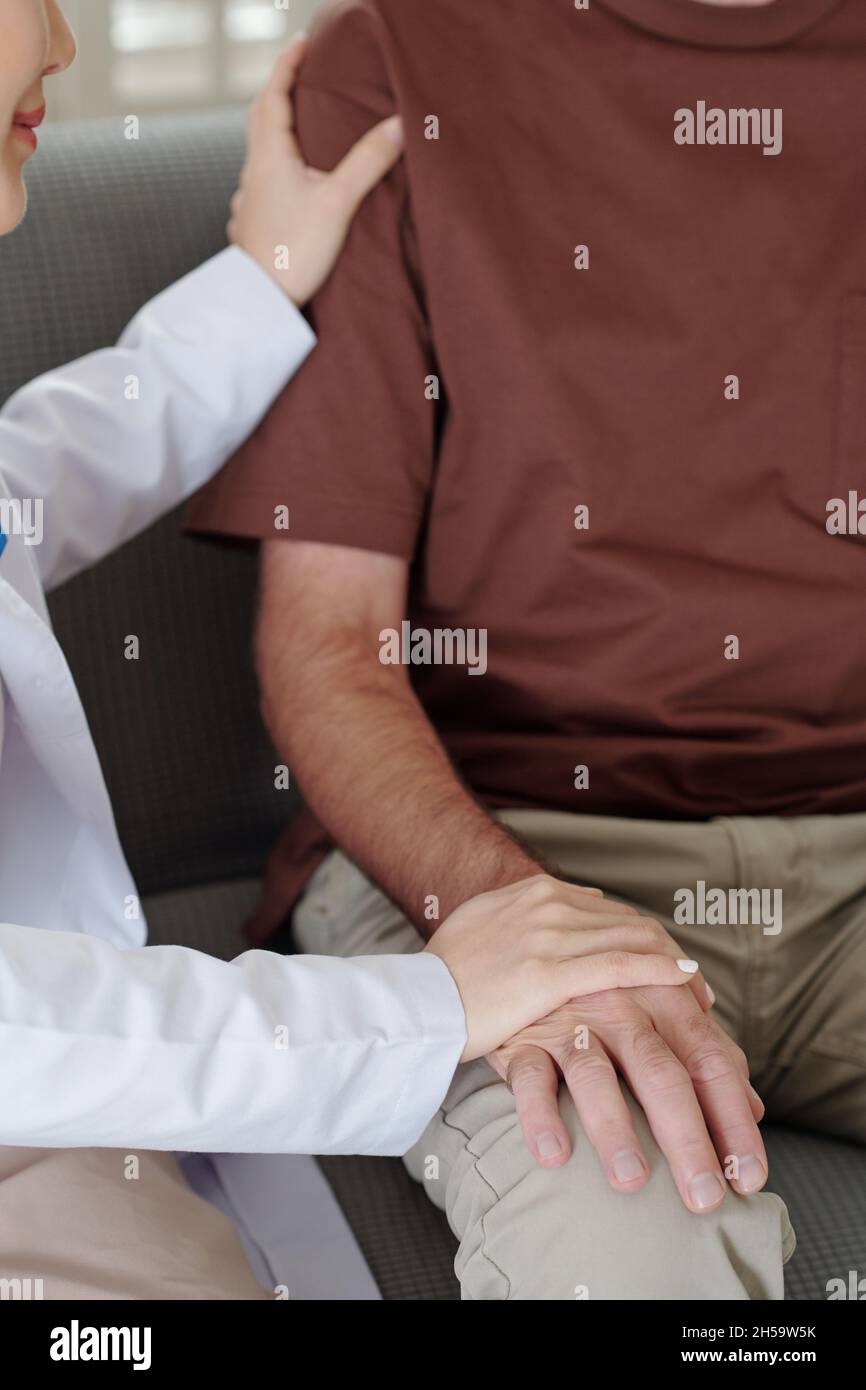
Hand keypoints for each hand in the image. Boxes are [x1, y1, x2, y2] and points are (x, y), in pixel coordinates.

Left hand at [228, 35, 403, 305]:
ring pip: (259, 152)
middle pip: (261, 118)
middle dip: (280, 90)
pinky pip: (261, 183)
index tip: (302, 43)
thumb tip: (398, 125)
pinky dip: (274, 168)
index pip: (275, 95)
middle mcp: (254, 172)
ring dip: (276, 130)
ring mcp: (249, 200)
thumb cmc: (296, 251)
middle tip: (299, 75)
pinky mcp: (251, 225)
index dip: (287, 66)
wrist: (261, 302)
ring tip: (299, 126)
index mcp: (270, 156)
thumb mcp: (338, 202)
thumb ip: (368, 161)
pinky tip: (286, 183)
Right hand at [424, 875, 705, 1062]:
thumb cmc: (446, 972)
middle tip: (697, 990)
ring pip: (635, 940)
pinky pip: (622, 964)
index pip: (611, 912)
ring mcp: (550, 934)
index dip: (647, 940)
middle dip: (670, 954)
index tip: (668, 967)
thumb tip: (576, 906)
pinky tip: (686, 984)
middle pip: (631, 923)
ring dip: (675, 968)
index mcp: (536, 891)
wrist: (415, 1000)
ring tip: (700, 997)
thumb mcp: (486, 925)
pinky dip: (660, 971)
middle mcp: (549, 903)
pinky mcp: (550, 971)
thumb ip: (529, 915)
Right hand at [490, 985, 767, 1214]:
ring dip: (615, 1128)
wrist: (522, 944)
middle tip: (705, 1197)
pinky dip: (540, 1114)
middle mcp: (620, 1005)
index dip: (733, 1119)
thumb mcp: (657, 1003)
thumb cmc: (604, 987)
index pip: (709, 1062)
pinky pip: (529, 1076)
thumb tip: (754, 1108)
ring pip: (596, 1075)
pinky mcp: (521, 1036)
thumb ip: (704, 1049)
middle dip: (687, 1138)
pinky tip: (554, 1155)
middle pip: (661, 1073)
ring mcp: (569, 1019)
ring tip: (632, 1182)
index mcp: (662, 996)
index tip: (749, 1175)